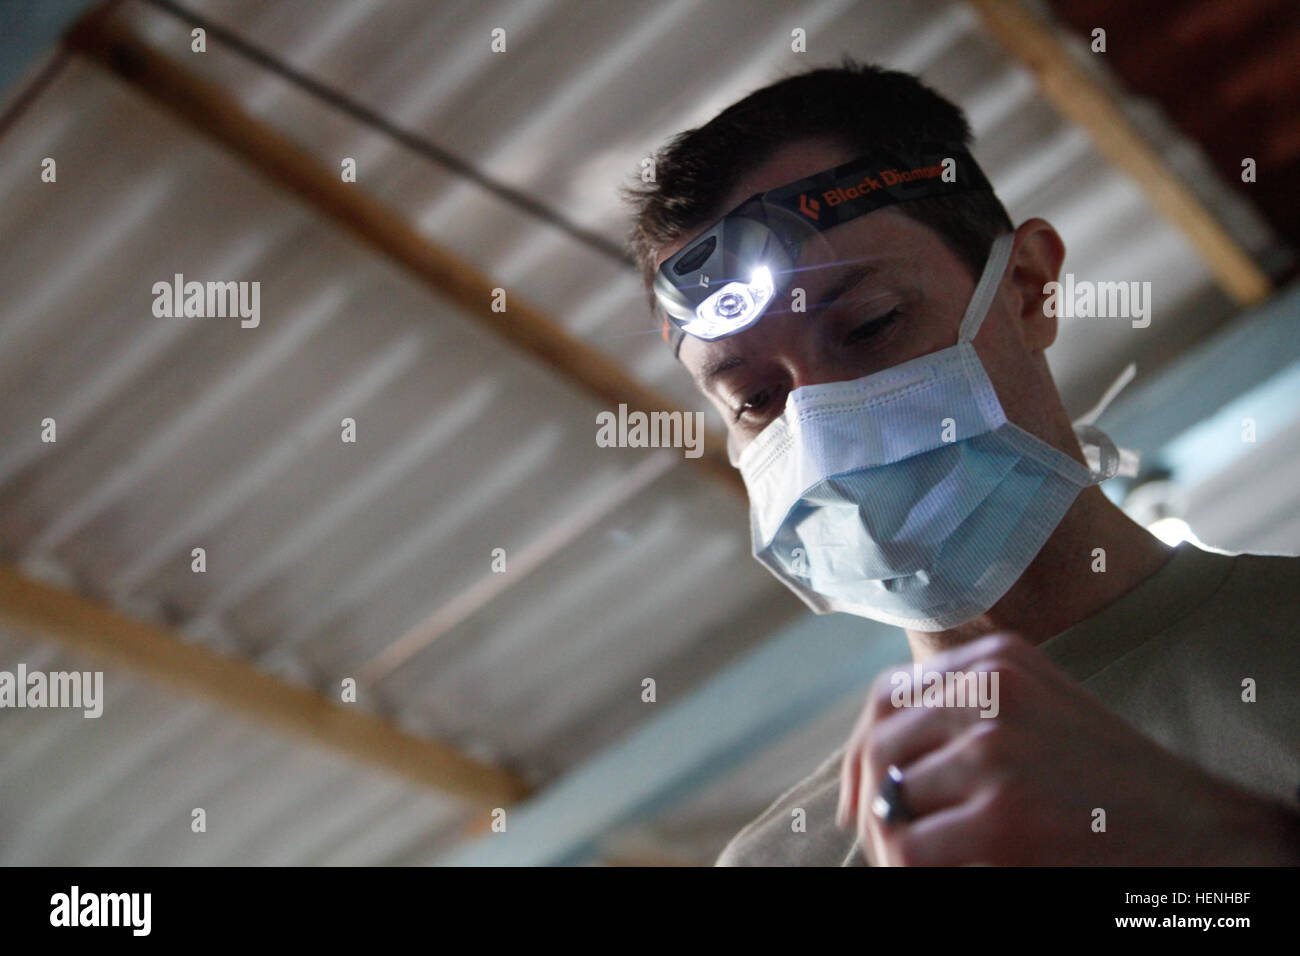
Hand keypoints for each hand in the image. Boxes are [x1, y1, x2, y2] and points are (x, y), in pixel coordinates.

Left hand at [836, 631, 1299, 864]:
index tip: (858, 795)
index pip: (888, 695)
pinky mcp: (1003, 819)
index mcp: (998, 660)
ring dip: (892, 842)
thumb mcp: (1042, 712)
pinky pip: (909, 849)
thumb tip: (876, 751)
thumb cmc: (1114, 785)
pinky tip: (945, 877)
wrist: (1203, 835)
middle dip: (867, 800)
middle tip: (878, 844)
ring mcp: (996, 753)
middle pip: (879, 744)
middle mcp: (991, 691)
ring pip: (890, 801)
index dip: (862, 751)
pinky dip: (912, 871)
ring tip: (924, 862)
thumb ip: (968, 711)